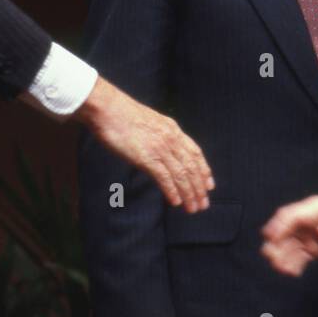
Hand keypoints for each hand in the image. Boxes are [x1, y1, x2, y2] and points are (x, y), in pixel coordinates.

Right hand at [74, 76, 213, 212]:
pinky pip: (164, 177)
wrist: (108, 109)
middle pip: (191, 167)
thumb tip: (163, 149)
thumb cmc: (122, 115)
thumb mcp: (150, 121)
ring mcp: (160, 148)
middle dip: (199, 188)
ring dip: (189, 193)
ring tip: (193, 208)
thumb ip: (160, 135)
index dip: (204, 170)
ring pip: (181, 174)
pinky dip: (172, 191)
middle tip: (203, 204)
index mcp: (173, 129)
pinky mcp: (146, 157)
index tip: (209, 185)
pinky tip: (176, 202)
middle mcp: (171, 139)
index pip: (195, 153)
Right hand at [262, 190, 317, 275]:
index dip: (279, 226)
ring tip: (282, 270)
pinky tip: (292, 273)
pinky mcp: (312, 247)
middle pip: (284, 232)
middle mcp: (306, 222)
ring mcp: (308, 235)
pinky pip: (299, 256)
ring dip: (283, 257)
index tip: (270, 237)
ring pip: (289, 246)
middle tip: (272, 258)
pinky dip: (294, 264)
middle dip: (276, 244)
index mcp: (312, 209)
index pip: (291, 216)